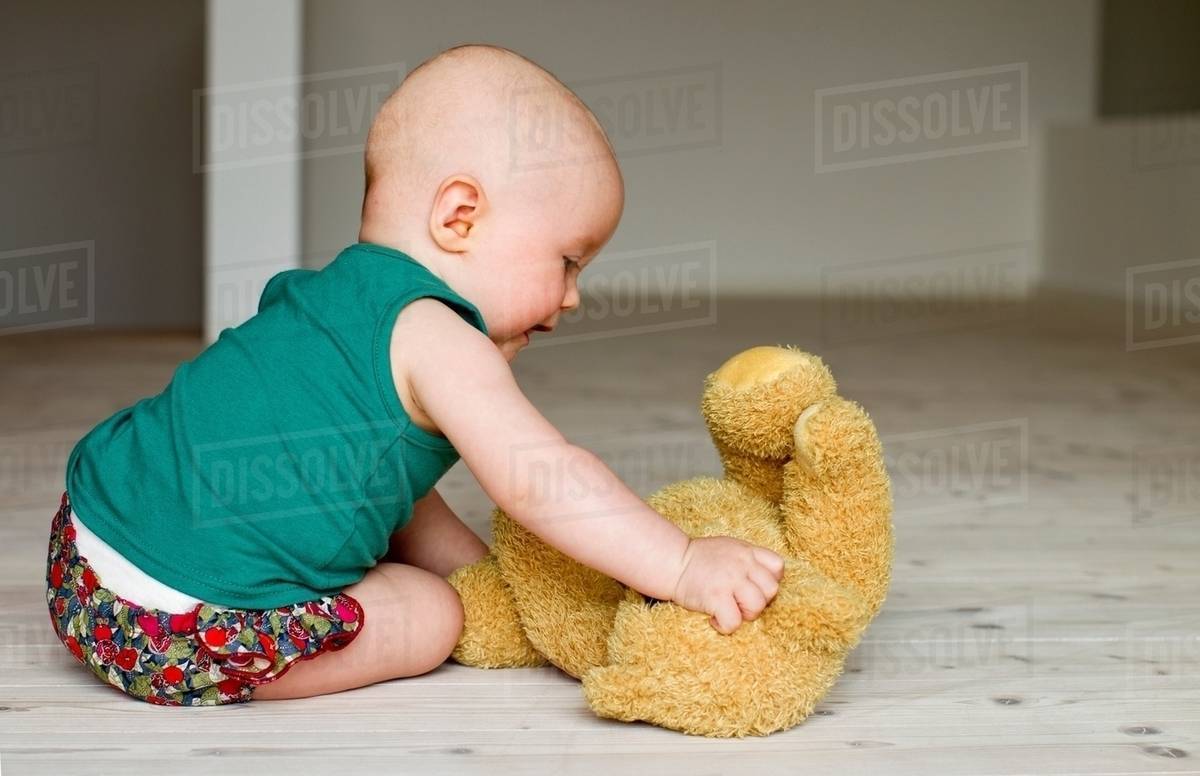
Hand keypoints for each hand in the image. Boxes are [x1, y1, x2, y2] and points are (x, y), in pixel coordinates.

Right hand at [669, 535, 785, 633]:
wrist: (672, 561)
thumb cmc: (699, 559)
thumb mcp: (728, 548)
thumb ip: (747, 560)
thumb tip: (762, 581)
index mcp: (747, 552)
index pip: (778, 567)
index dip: (769, 581)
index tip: (753, 587)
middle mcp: (742, 564)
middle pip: (771, 590)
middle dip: (759, 602)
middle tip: (739, 603)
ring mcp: (730, 580)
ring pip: (757, 606)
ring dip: (745, 615)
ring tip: (729, 610)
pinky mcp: (715, 597)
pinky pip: (734, 622)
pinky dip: (725, 627)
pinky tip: (714, 620)